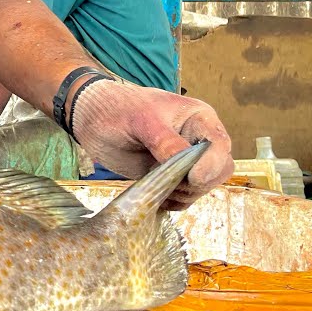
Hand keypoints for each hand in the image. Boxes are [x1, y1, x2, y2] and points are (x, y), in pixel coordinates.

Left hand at [71, 80, 233, 210]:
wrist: (92, 118)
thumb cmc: (116, 109)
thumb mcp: (140, 120)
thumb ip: (164, 141)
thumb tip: (188, 164)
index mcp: (198, 118)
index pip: (219, 145)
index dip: (211, 164)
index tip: (192, 178)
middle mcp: (198, 140)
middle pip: (218, 170)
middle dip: (197, 182)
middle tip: (168, 180)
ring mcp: (185, 161)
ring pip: (203, 187)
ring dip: (183, 193)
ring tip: (155, 181)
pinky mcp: (171, 177)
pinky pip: (184, 197)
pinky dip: (173, 201)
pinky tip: (155, 194)